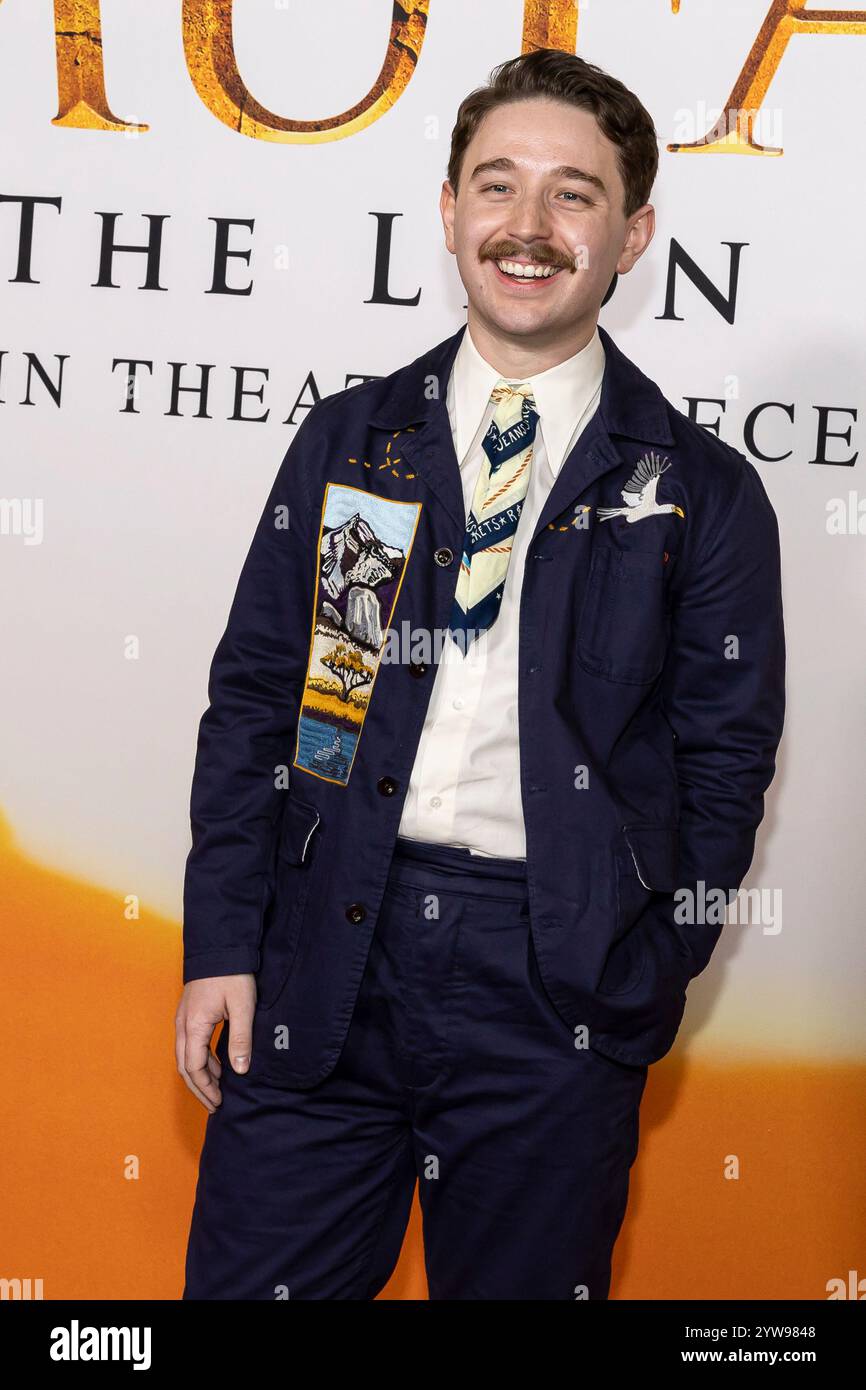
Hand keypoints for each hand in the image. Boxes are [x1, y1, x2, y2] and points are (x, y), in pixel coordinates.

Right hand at [175, 974, 255, 1111]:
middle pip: (184, 1066)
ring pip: (185, 1056)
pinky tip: (216, 1065)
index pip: (193, 1067)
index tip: (219, 1102)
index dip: (206, 1088)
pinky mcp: (189, 1013)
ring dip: (199, 1075)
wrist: (220, 946)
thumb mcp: (242, 1007)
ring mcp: (183, 1019)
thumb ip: (241, 1039)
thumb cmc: (232, 974)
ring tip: (217, 1090)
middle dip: (199, 1088)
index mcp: (194, 1026)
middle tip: (215, 1105)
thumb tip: (240, 1071)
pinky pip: (189, 1044)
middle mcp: (183, 1025)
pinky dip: (200, 1060)